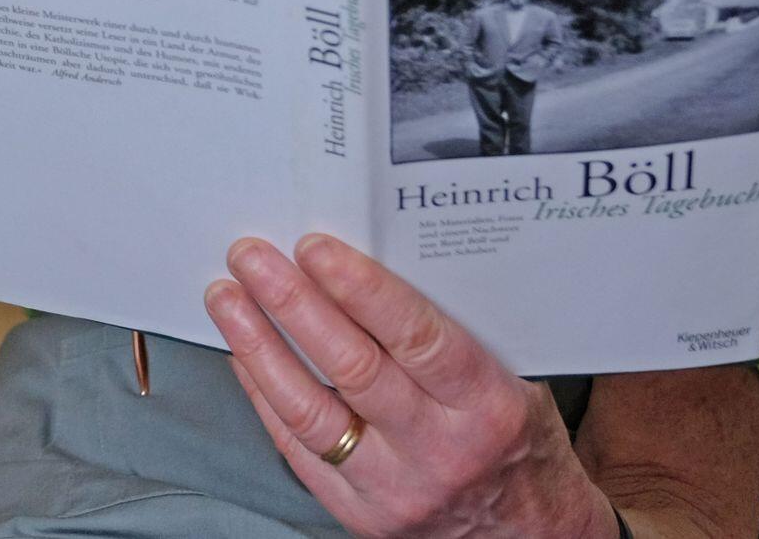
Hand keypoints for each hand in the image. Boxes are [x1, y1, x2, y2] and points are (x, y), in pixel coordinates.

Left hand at [205, 234, 616, 538]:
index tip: (314, 248)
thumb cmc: (518, 440)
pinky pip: (297, 450)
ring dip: (259, 346)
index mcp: (487, 407)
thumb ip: (453, 329)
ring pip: (311, 412)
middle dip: (292, 303)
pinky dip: (263, 395)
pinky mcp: (359, 515)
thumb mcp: (513, 378)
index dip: (360, 288)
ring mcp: (395, 489)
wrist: (531, 535)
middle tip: (252, 257)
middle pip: (352, 368)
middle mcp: (440, 451)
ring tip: (227, 298)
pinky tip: (243, 355)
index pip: (416, 337)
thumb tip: (374, 257)